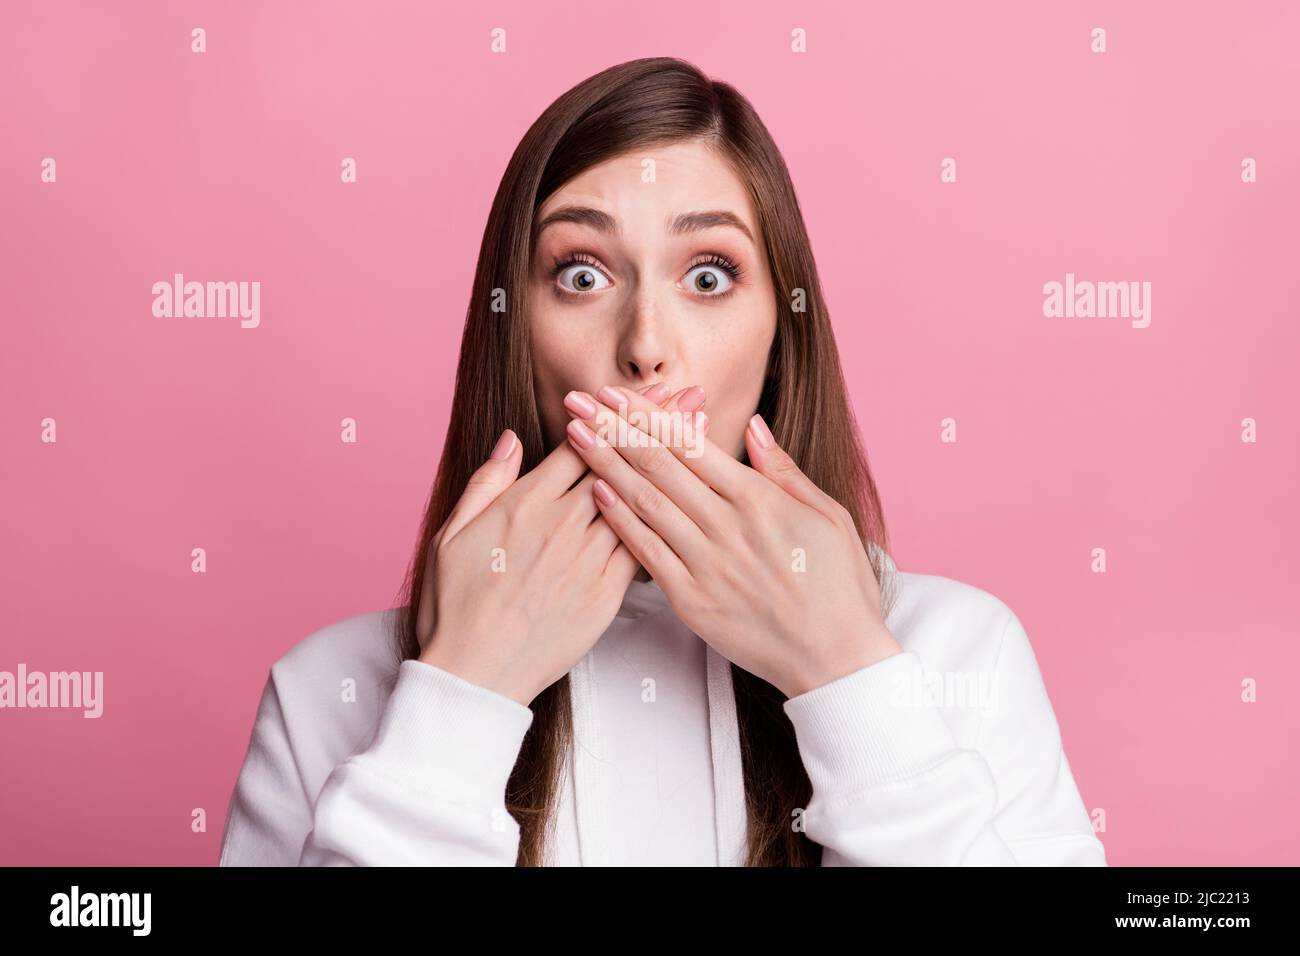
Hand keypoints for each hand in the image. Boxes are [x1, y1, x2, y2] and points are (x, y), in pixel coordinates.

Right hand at [415, 385, 702, 706]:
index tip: (645, 390)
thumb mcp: (451, 534)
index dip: (617, 413)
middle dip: (659, 425)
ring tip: (701, 431)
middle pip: (620, 462)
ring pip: (639, 499)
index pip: (582, 444)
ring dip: (672, 462)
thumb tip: (513, 439)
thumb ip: (487, 482)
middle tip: (693, 393)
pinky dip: (665, 517)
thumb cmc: (456, 606)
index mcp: (524, 504)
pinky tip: (690, 497)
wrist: (474, 673)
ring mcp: (585, 559)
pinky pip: (641, 546)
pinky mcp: (604, 593)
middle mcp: (560, 525)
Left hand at [562, 385, 901, 698]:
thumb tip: (754, 426)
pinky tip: (596, 494)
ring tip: (576, 436)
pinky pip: (647, 553)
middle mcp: (727, 525)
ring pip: (646, 502)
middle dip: (614, 428)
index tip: (616, 392)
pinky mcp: (692, 599)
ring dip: (607, 465)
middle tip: (578, 400)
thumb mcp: (828, 515)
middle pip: (659, 465)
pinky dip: (621, 521)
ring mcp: (706, 563)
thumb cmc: (839, 586)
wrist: (837, 658)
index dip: (647, 415)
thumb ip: (784, 469)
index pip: (690, 444)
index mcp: (759, 499)